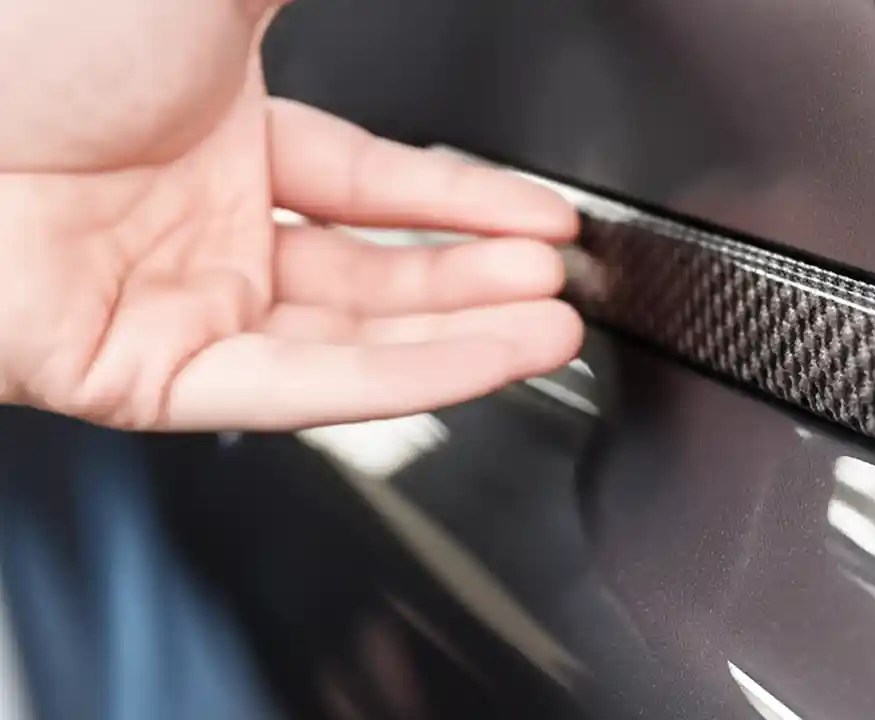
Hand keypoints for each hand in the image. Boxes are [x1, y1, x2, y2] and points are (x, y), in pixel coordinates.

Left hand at [0, 1, 582, 430]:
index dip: (465, 201)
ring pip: (347, 342)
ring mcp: (173, 306)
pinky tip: (477, 364)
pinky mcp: (142, 379)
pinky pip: (293, 390)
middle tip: (559, 276)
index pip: (372, 184)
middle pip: (373, 272)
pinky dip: (399, 382)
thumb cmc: (28, 45)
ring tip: (550, 326)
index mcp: (215, 138)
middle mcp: (198, 228)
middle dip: (477, 275)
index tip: (542, 215)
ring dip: (459, 336)